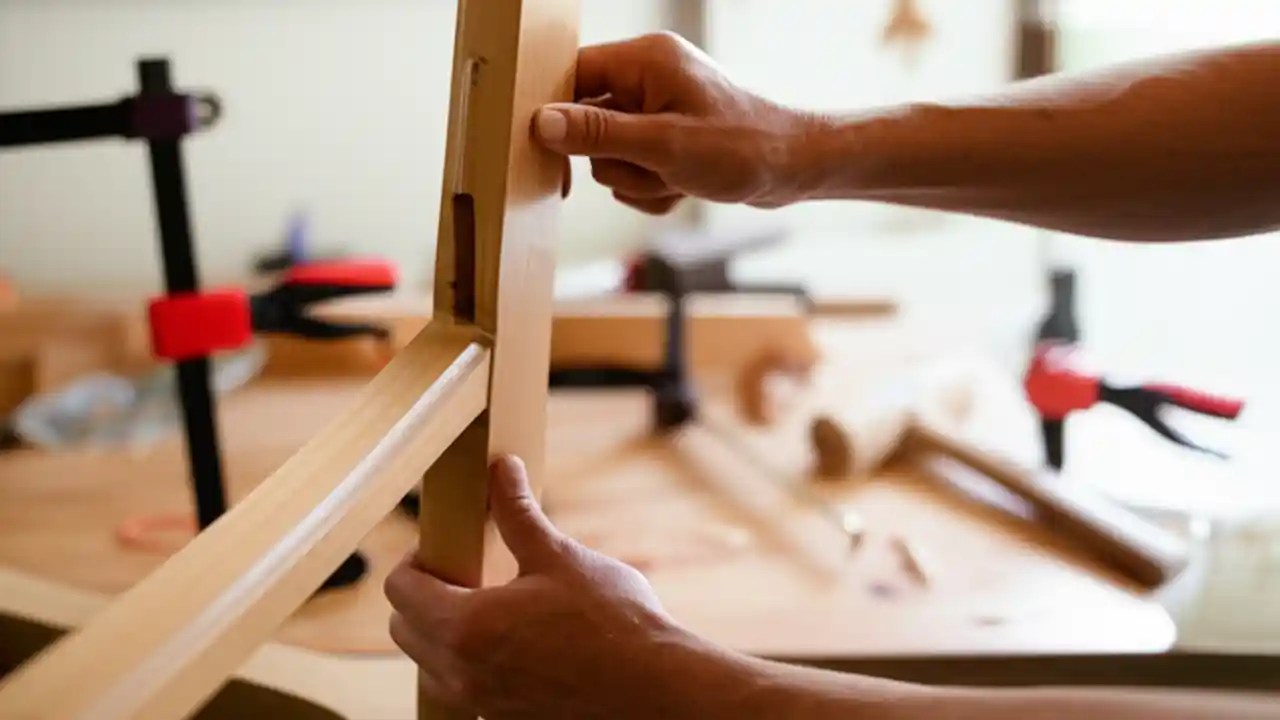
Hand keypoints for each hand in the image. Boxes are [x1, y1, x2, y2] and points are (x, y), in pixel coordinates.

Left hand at [385, 456, 724, 718]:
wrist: (656, 690)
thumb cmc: (614, 623)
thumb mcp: (560, 558)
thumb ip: (519, 514)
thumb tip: (502, 469)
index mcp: (464, 626)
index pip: (399, 589)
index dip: (417, 559)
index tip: (451, 547)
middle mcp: (461, 673)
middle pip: (405, 628)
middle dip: (425, 595)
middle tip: (470, 572)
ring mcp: (481, 704)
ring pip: (430, 665)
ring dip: (444, 633)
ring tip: (494, 608)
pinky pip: (463, 691)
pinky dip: (472, 666)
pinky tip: (517, 645)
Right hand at [534, 32, 818, 213]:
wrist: (796, 170)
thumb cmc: (743, 148)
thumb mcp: (663, 145)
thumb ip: (598, 134)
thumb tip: (542, 124)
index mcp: (645, 60)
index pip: (572, 76)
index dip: (556, 115)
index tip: (547, 151)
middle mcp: (648, 79)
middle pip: (587, 125)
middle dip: (616, 160)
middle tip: (654, 167)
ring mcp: (657, 112)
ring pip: (608, 159)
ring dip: (638, 180)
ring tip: (678, 178)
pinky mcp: (666, 141)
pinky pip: (632, 174)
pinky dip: (652, 190)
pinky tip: (683, 187)